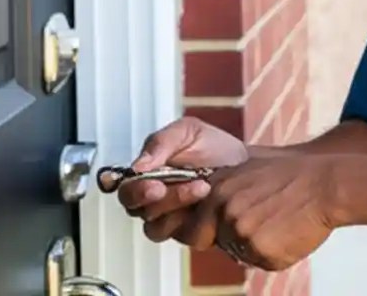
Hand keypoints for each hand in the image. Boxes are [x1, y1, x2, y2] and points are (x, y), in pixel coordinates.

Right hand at [119, 116, 249, 232]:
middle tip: (167, 186)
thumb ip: (161, 142)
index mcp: (145, 174)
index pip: (121, 186)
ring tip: (203, 186)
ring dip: (177, 204)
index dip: (130, 188)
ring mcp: (168, 218)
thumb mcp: (188, 131)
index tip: (152, 182)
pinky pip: (182, 235)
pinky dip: (194, 221)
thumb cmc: (213, 147)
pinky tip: (209, 203)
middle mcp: (151, 199)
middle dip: (152, 195)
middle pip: (136, 206)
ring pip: (156, 224)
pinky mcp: (188, 232)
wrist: (245, 163)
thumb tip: (138, 166)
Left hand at [174, 154, 343, 270]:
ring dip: (258, 246)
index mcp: (218, 189)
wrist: (327, 184)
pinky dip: (275, 254)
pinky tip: (291, 232)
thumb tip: (209, 212)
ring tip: (283, 223)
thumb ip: (226, 190)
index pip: (194, 227)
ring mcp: (240, 230)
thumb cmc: (296, 175)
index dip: (209, 231)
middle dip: (235, 238)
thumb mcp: (251, 168)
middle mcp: (224, 210)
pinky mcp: (259, 248)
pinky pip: (260, 262)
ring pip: (240, 253)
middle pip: (217, 241)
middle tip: (265, 223)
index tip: (223, 229)